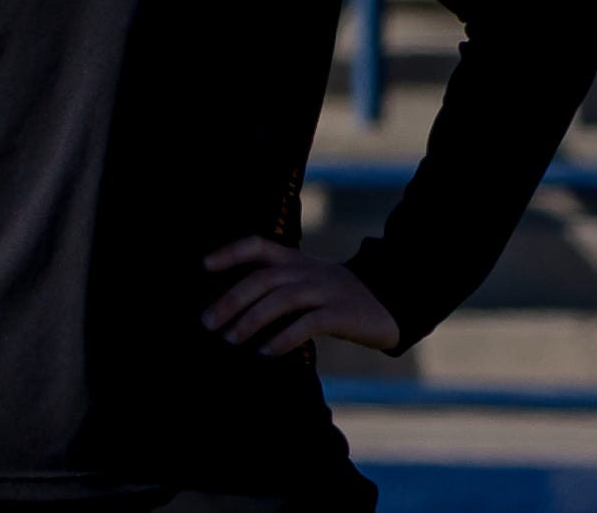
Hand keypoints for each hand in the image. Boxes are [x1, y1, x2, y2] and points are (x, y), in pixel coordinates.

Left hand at [202, 238, 398, 355]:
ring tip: (231, 339)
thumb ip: (278, 286)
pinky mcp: (343, 314)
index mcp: (295, 260)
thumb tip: (232, 310)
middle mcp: (308, 270)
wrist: (392, 302)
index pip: (258, 245)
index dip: (230, 252)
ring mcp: (326, 290)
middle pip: (263, 278)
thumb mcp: (307, 281)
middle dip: (231, 300)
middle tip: (208, 323)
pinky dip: (284, 337)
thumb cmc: (337, 296)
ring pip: (282, 299)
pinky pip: (309, 323)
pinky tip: (266, 352)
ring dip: (251, 320)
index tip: (204, 266)